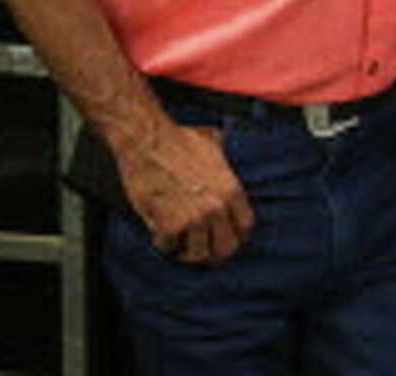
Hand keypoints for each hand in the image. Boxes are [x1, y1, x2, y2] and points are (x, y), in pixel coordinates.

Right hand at [115, 121, 254, 264]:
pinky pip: (169, 248)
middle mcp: (217, 208)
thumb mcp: (214, 145)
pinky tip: (160, 229)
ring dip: (187, 249)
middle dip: (214, 250)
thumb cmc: (179, 140)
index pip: (245, 226)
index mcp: (232, 190)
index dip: (235, 233)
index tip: (224, 234)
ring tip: (180, 240)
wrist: (149, 141)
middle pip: (226, 248)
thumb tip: (228, 157)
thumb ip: (223, 163)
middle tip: (202, 245)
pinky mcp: (169, 226)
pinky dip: (163, 242)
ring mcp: (194, 219)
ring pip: (198, 255)